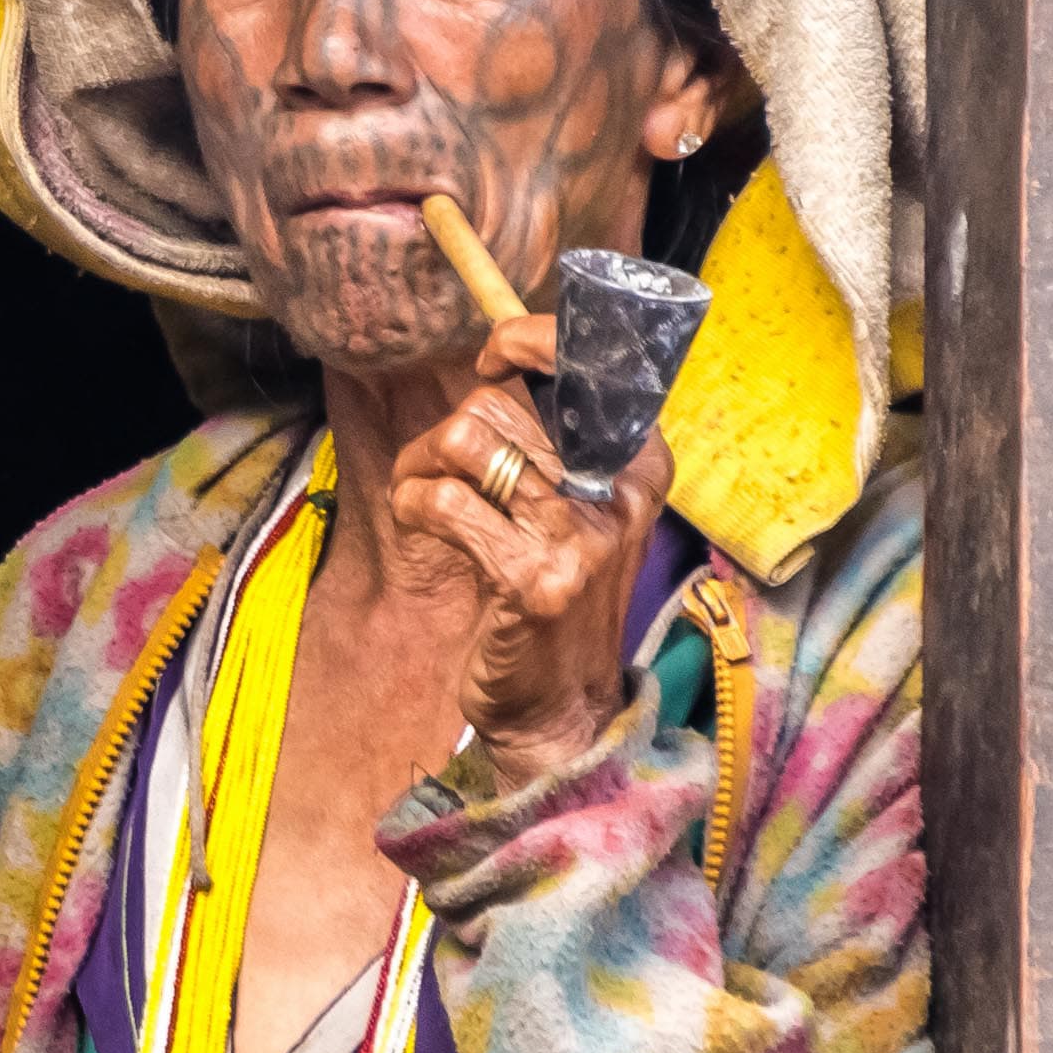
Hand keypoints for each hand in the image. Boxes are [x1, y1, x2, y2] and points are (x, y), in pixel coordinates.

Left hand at [391, 315, 674, 790]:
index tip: (491, 359)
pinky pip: (446, 504)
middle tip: (431, 471)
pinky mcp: (536, 579)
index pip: (588, 365)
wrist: (561, 709)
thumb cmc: (557, 597)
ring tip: (421, 496)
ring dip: (419, 466)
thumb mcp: (578, 514)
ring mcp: (581, 538)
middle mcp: (618, 493)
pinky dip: (414, 506)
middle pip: (498, 406)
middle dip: (442, 434)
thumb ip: (553, 444)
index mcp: (638, 465)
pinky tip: (420, 527)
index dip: (526, 342)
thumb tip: (499, 361)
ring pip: (467, 442)